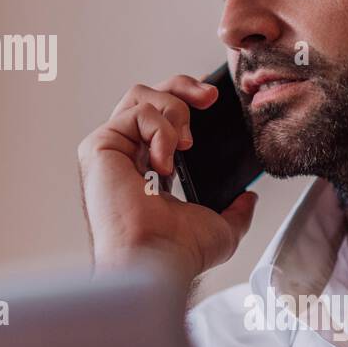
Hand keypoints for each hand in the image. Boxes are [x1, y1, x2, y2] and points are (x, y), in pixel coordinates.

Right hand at [77, 74, 257, 284]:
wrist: (158, 259)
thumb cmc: (177, 251)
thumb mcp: (221, 227)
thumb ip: (235, 210)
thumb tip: (247, 198)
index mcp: (147, 169)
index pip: (161, 118)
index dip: (185, 101)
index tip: (212, 102)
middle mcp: (126, 154)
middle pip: (147, 94)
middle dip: (182, 87)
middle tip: (210, 98)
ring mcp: (111, 149)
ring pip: (141, 96)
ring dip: (173, 111)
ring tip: (185, 144)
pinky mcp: (100, 146)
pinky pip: (137, 113)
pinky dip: (160, 131)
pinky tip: (165, 162)